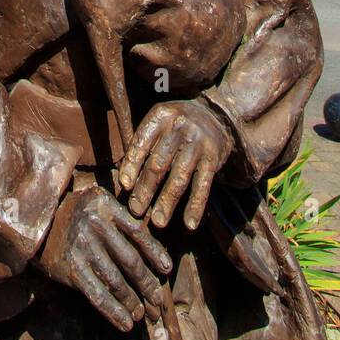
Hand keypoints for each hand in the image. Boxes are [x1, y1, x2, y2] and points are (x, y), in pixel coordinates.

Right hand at [35, 186, 172, 333]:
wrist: (35, 221)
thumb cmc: (74, 213)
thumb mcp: (96, 203)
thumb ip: (120, 219)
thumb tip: (150, 252)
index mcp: (105, 206)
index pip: (137, 232)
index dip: (155, 253)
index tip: (166, 270)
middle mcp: (95, 225)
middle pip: (130, 260)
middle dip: (147, 284)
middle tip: (157, 301)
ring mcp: (82, 248)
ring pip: (116, 281)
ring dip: (132, 301)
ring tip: (142, 314)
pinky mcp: (71, 269)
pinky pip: (97, 295)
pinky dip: (114, 312)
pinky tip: (125, 323)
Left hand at [118, 100, 231, 231]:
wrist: (215, 117)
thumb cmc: (176, 126)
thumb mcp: (159, 123)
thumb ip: (144, 144)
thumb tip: (125, 182)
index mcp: (161, 116)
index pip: (142, 142)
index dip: (132, 165)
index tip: (124, 185)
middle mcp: (180, 126)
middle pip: (159, 162)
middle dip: (145, 189)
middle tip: (135, 209)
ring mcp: (198, 142)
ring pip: (179, 177)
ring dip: (167, 202)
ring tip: (158, 222)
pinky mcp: (213, 157)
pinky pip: (203, 185)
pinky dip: (196, 206)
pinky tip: (189, 224)